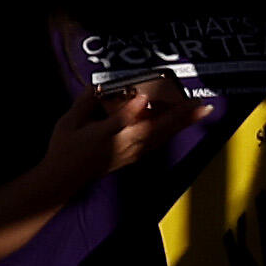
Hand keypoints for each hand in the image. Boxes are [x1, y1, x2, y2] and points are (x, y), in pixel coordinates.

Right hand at [43, 83, 201, 187]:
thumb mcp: (68, 123)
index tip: (142, 97)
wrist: (63, 179)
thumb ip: (85, 104)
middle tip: (202, 105)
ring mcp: (131, 152)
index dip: (131, 110)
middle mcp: (123, 145)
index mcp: (103, 136)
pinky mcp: (134, 156)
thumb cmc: (65, 148)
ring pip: (161, 136)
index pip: (120, 122)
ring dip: (183, 123)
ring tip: (202, 111)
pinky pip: (158, 141)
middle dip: (179, 117)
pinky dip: (173, 130)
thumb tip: (97, 86)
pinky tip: (185, 122)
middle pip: (155, 129)